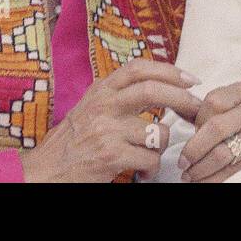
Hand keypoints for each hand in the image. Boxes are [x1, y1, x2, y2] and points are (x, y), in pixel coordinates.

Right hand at [19, 59, 201, 181]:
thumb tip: (159, 85)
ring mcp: (106, 130)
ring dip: (163, 146)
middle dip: (182, 99)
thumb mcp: (90, 107)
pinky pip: (150, 158)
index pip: (139, 68)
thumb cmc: (71, 142)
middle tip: (196, 109)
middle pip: (153, 91)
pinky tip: (141, 171)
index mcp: (100, 90)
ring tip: (152, 154)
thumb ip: (117, 95)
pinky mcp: (110, 155)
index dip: (169, 70)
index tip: (190, 79)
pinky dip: (151, 167)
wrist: (43, 172)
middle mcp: (103, 105)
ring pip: (158, 131)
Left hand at [176, 81, 240, 181]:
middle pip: (216, 128)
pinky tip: (206, 181)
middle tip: (182, 163)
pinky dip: (215, 180)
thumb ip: (204, 109)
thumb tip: (174, 106)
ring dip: (200, 169)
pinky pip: (235, 171)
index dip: (197, 120)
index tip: (191, 135)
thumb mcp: (228, 109)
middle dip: (193, 150)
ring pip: (222, 153)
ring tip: (191, 175)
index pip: (213, 101)